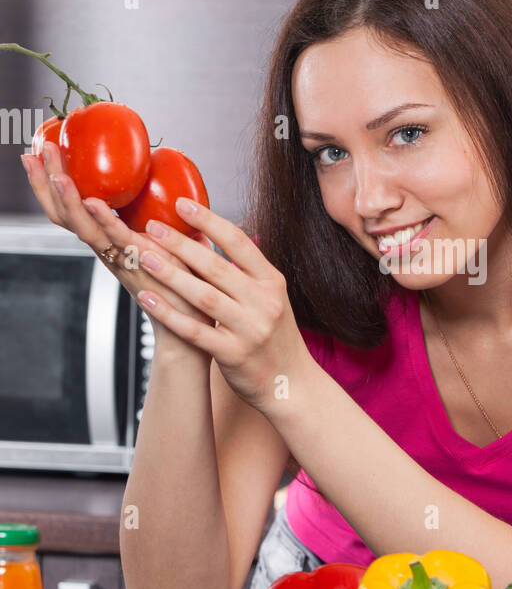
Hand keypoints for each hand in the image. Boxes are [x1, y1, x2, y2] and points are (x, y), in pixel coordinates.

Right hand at [21, 142, 213, 343]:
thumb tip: (185, 196)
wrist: (193, 324)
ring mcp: (117, 257)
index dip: (51, 184)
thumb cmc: (184, 284)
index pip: (70, 209)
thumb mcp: (173, 243)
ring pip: (80, 225)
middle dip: (46, 183)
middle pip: (63, 214)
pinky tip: (91, 201)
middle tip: (34, 152)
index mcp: (109, 240)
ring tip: (53, 170)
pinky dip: (101, 220)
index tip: (39, 155)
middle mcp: (105, 248)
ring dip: (66, 197)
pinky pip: (114, 239)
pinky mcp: (136, 264)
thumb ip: (171, 222)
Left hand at [101, 196, 306, 410]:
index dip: (209, 221)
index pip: (238, 243)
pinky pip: (195, 331)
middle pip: (216, 267)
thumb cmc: (274, 338)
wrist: (290, 383)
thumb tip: (211, 236)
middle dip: (181, 244)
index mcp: (271, 282)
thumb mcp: (269, 298)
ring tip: (144, 256)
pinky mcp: (233, 354)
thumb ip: (245, 271)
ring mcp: (249, 329)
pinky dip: (169, 314)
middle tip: (153, 226)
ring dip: (171, 275)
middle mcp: (263, 302)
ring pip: (203, 296)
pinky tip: (147, 299)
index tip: (182, 204)